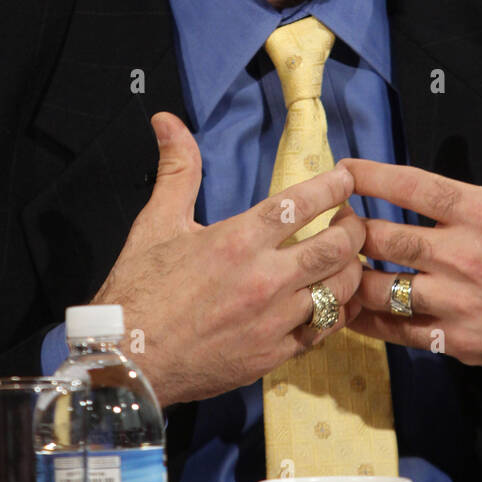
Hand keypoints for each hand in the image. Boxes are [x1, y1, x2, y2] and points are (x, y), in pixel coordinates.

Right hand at [90, 111, 364, 405]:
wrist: (127, 361)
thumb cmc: (139, 289)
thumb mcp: (157, 222)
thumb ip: (177, 169)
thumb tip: (167, 119)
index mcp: (238, 241)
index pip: (303, 203)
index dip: (333, 187)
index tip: (345, 180)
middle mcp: (264, 280)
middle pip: (335, 248)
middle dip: (354, 229)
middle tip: (352, 220)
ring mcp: (273, 322)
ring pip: (339, 291)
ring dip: (350, 271)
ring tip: (346, 259)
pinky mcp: (274, 356)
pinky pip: (325, 331)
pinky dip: (337, 313)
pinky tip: (334, 301)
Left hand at [341, 79, 481, 378]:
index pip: (414, 187)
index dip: (372, 175)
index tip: (342, 170)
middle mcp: (464, 257)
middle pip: (385, 238)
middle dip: (350, 228)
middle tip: (332, 218)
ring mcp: (458, 302)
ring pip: (382, 288)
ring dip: (351, 274)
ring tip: (332, 262)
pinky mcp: (458, 340)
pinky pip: (398, 331)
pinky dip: (368, 320)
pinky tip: (348, 307)